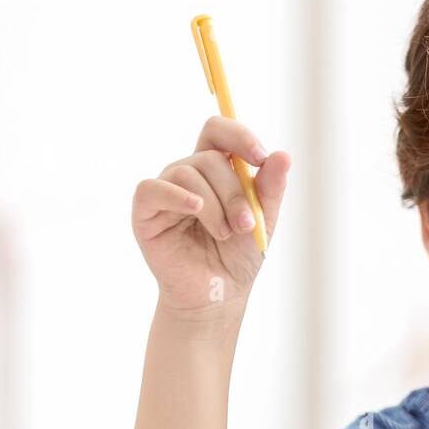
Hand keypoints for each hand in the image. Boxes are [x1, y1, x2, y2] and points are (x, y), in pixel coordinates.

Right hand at [132, 116, 290, 319]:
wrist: (218, 296)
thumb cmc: (238, 256)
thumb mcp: (263, 220)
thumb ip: (270, 188)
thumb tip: (283, 155)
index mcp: (216, 170)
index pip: (219, 132)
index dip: (239, 136)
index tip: (260, 158)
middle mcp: (188, 174)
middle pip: (209, 157)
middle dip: (235, 192)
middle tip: (247, 225)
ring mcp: (166, 191)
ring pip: (187, 174)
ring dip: (215, 206)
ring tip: (225, 234)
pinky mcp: (145, 212)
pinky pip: (153, 189)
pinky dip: (177, 196)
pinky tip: (196, 210)